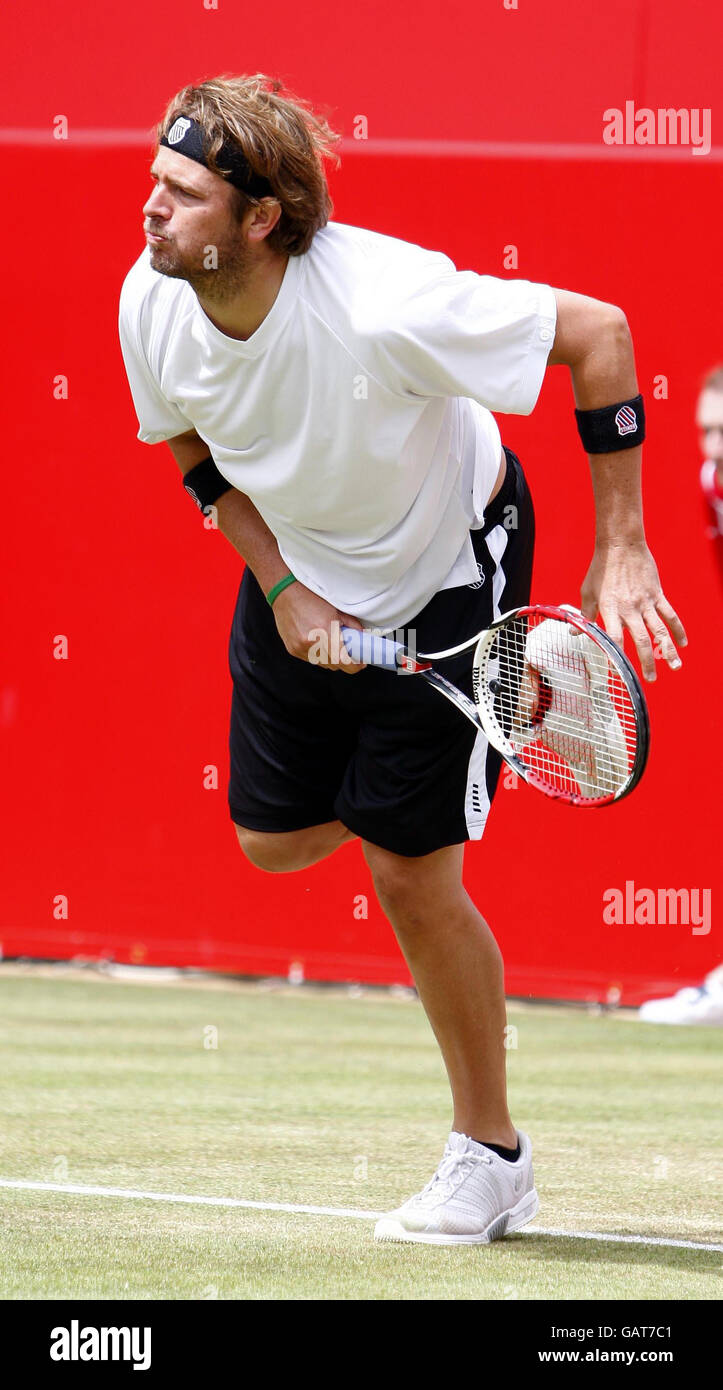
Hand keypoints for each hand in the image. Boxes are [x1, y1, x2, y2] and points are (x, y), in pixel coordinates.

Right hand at [272, 580, 365, 672]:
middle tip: (349, 652)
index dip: (355, 666)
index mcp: (325, 631)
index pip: (343, 661)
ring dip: (331, 659)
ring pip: (323, 664)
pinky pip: (311, 660)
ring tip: (332, 645)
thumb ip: (352, 625)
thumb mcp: (336, 609)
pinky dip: (318, 655)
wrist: (285, 592)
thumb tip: (363, 636)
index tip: (361, 663)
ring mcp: (300, 648)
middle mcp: (312, 642)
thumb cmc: (310, 597)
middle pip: (334, 665)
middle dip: (344, 661)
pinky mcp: (293, 650)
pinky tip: (318, 642)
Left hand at [580, 540, 686, 681]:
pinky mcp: (657, 594)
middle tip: (650, 679)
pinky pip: (670, 614)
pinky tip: (683, 643)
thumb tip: (574, 632)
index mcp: (610, 610)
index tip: (616, 672)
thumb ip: (584, 614)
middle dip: (647, 662)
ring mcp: (645, 602)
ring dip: (668, 650)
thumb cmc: (601, 568)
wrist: (621, 544)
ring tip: (674, 667)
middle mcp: (629, 609)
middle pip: (640, 641)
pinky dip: (678, 629)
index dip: (615, 656)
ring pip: (659, 631)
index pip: (613, 639)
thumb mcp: (587, 591)